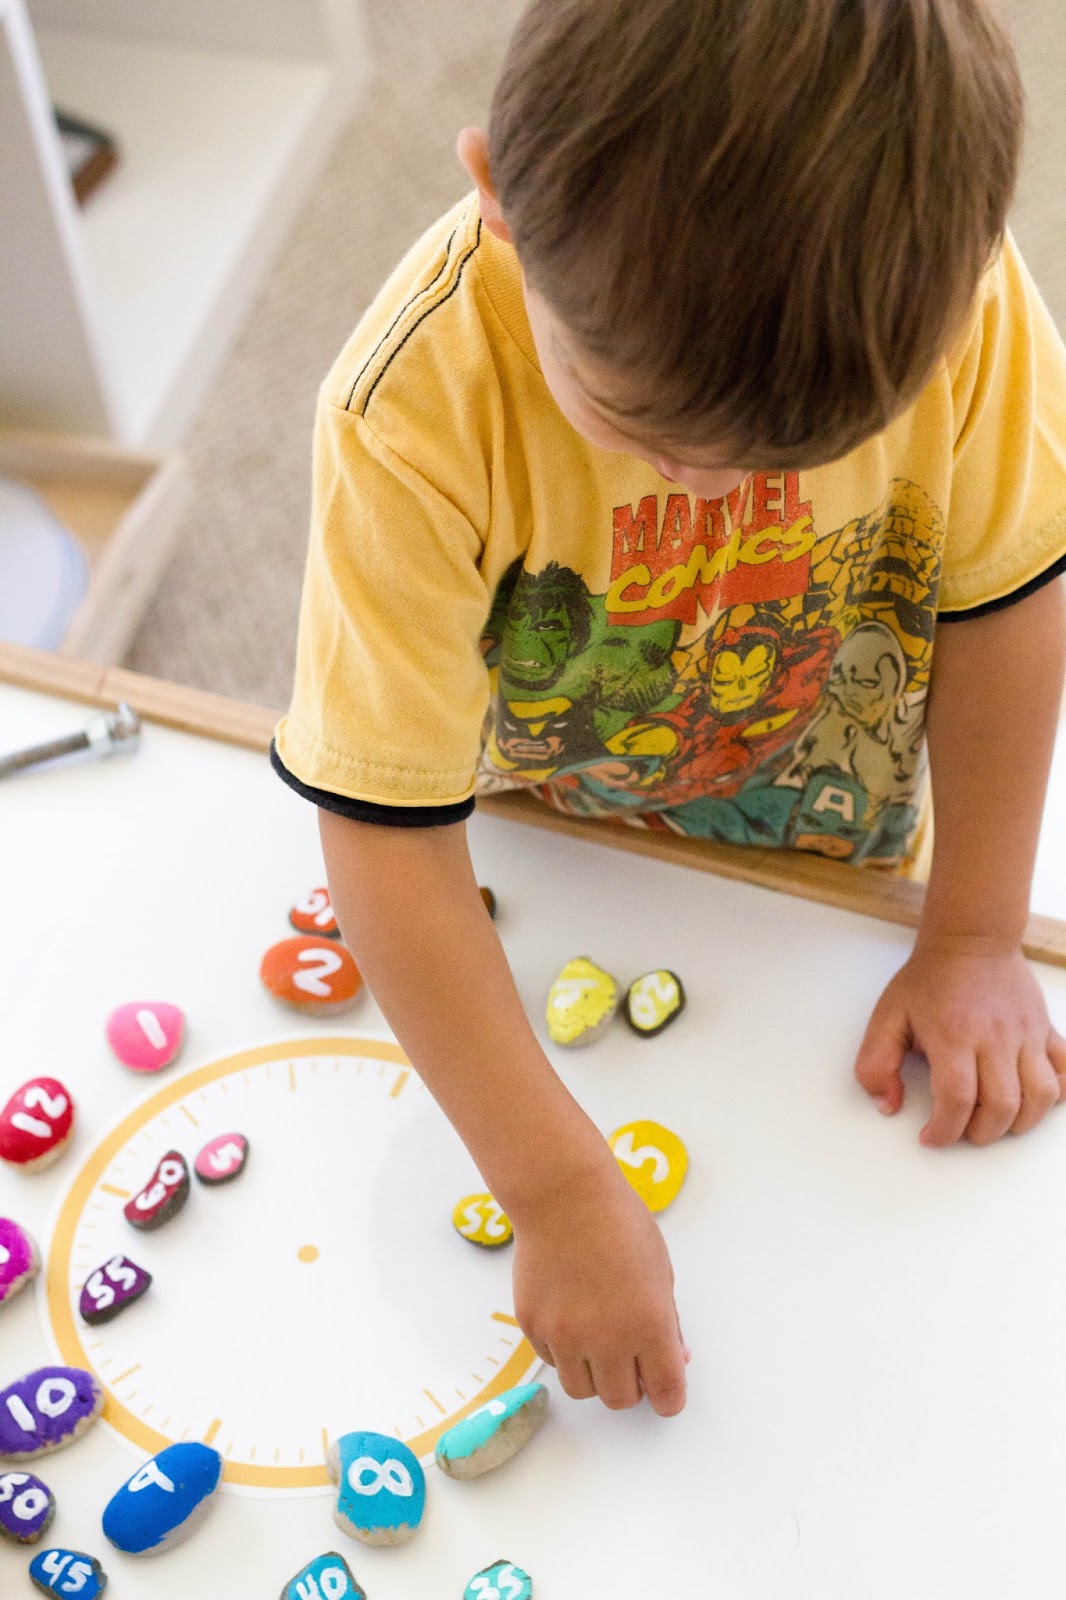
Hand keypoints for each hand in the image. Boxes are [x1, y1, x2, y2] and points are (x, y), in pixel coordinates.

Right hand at [511, 1154, 688, 1415]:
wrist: (563, 1196)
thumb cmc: (619, 1223)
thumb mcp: (660, 1270)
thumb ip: (668, 1321)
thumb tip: (676, 1358)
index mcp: (650, 1325)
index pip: (666, 1393)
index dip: (668, 1398)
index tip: (664, 1393)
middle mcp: (608, 1339)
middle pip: (620, 1400)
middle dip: (630, 1386)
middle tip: (629, 1359)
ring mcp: (565, 1336)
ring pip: (582, 1390)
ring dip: (594, 1375)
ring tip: (596, 1339)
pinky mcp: (533, 1327)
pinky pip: (552, 1361)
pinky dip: (564, 1351)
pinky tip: (570, 1315)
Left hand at [855, 936, 1065, 1145]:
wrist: (972, 938)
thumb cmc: (930, 978)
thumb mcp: (887, 1016)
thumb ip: (876, 1063)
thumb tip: (888, 1104)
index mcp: (953, 1035)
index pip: (957, 1099)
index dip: (944, 1130)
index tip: (932, 1137)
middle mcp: (995, 1037)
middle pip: (1001, 1107)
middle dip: (980, 1133)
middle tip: (962, 1129)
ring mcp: (1026, 1034)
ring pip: (1041, 1096)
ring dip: (1020, 1121)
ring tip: (995, 1119)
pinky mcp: (1046, 1031)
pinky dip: (1058, 1093)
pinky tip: (1033, 1097)